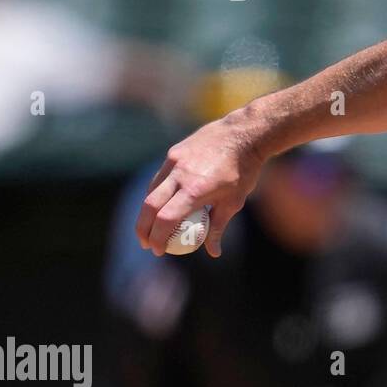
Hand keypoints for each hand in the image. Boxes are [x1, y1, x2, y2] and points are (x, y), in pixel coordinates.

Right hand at [135, 117, 265, 256]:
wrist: (243, 134)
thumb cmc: (242, 171)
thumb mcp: (234, 202)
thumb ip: (218, 227)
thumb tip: (213, 252)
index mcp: (195, 190)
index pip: (166, 219)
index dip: (157, 237)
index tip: (157, 251)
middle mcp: (180, 175)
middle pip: (149, 206)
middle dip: (143, 228)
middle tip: (145, 243)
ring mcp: (174, 161)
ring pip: (151, 190)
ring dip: (147, 211)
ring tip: (151, 227)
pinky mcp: (173, 153)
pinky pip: (159, 177)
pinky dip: (157, 193)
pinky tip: (162, 203)